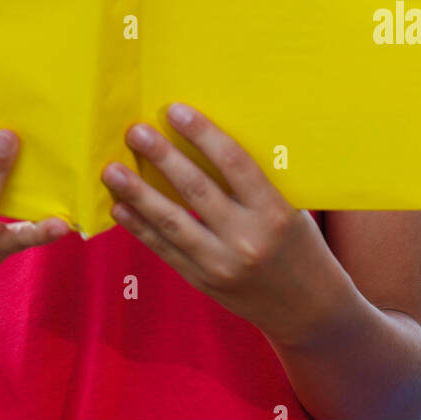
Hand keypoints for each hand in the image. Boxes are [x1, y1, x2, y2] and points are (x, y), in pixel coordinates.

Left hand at [101, 103, 344, 346]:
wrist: (309, 309)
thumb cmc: (299, 244)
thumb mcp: (290, 208)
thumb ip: (254, 182)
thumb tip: (206, 139)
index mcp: (274, 212)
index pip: (234, 163)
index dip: (203, 133)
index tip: (176, 110)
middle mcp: (247, 239)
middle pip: (195, 189)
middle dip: (161, 157)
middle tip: (135, 131)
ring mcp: (221, 264)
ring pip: (171, 222)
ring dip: (137, 193)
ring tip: (111, 170)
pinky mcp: (203, 282)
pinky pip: (165, 250)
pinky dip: (140, 227)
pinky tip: (120, 206)